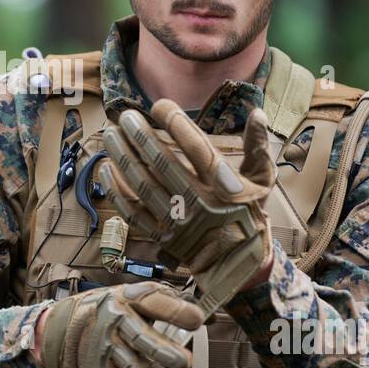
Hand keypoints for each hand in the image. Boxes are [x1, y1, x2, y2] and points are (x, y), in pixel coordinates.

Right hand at [37, 282, 205, 367]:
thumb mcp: (134, 295)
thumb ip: (167, 303)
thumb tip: (204, 317)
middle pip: (140, 340)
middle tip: (186, 363)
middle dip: (165, 353)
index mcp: (125, 299)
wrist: (65, 327)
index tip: (197, 320)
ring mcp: (105, 351)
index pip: (150, 301)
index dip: (174, 311)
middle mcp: (113, 324)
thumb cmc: (113, 310)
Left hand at [98, 100, 275, 305]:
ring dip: (123, 158)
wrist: (238, 261)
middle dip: (141, 136)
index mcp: (225, 186)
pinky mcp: (162, 235)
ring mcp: (178, 221)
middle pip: (163, 164)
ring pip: (144, 185)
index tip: (159, 105)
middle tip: (125, 116)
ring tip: (110, 135)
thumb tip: (257, 112)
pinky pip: (133, 211)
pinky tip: (105, 168)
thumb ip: (258, 146)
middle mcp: (200, 202)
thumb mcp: (263, 180)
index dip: (176, 123)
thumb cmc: (249, 212)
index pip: (197, 148)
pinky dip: (116, 190)